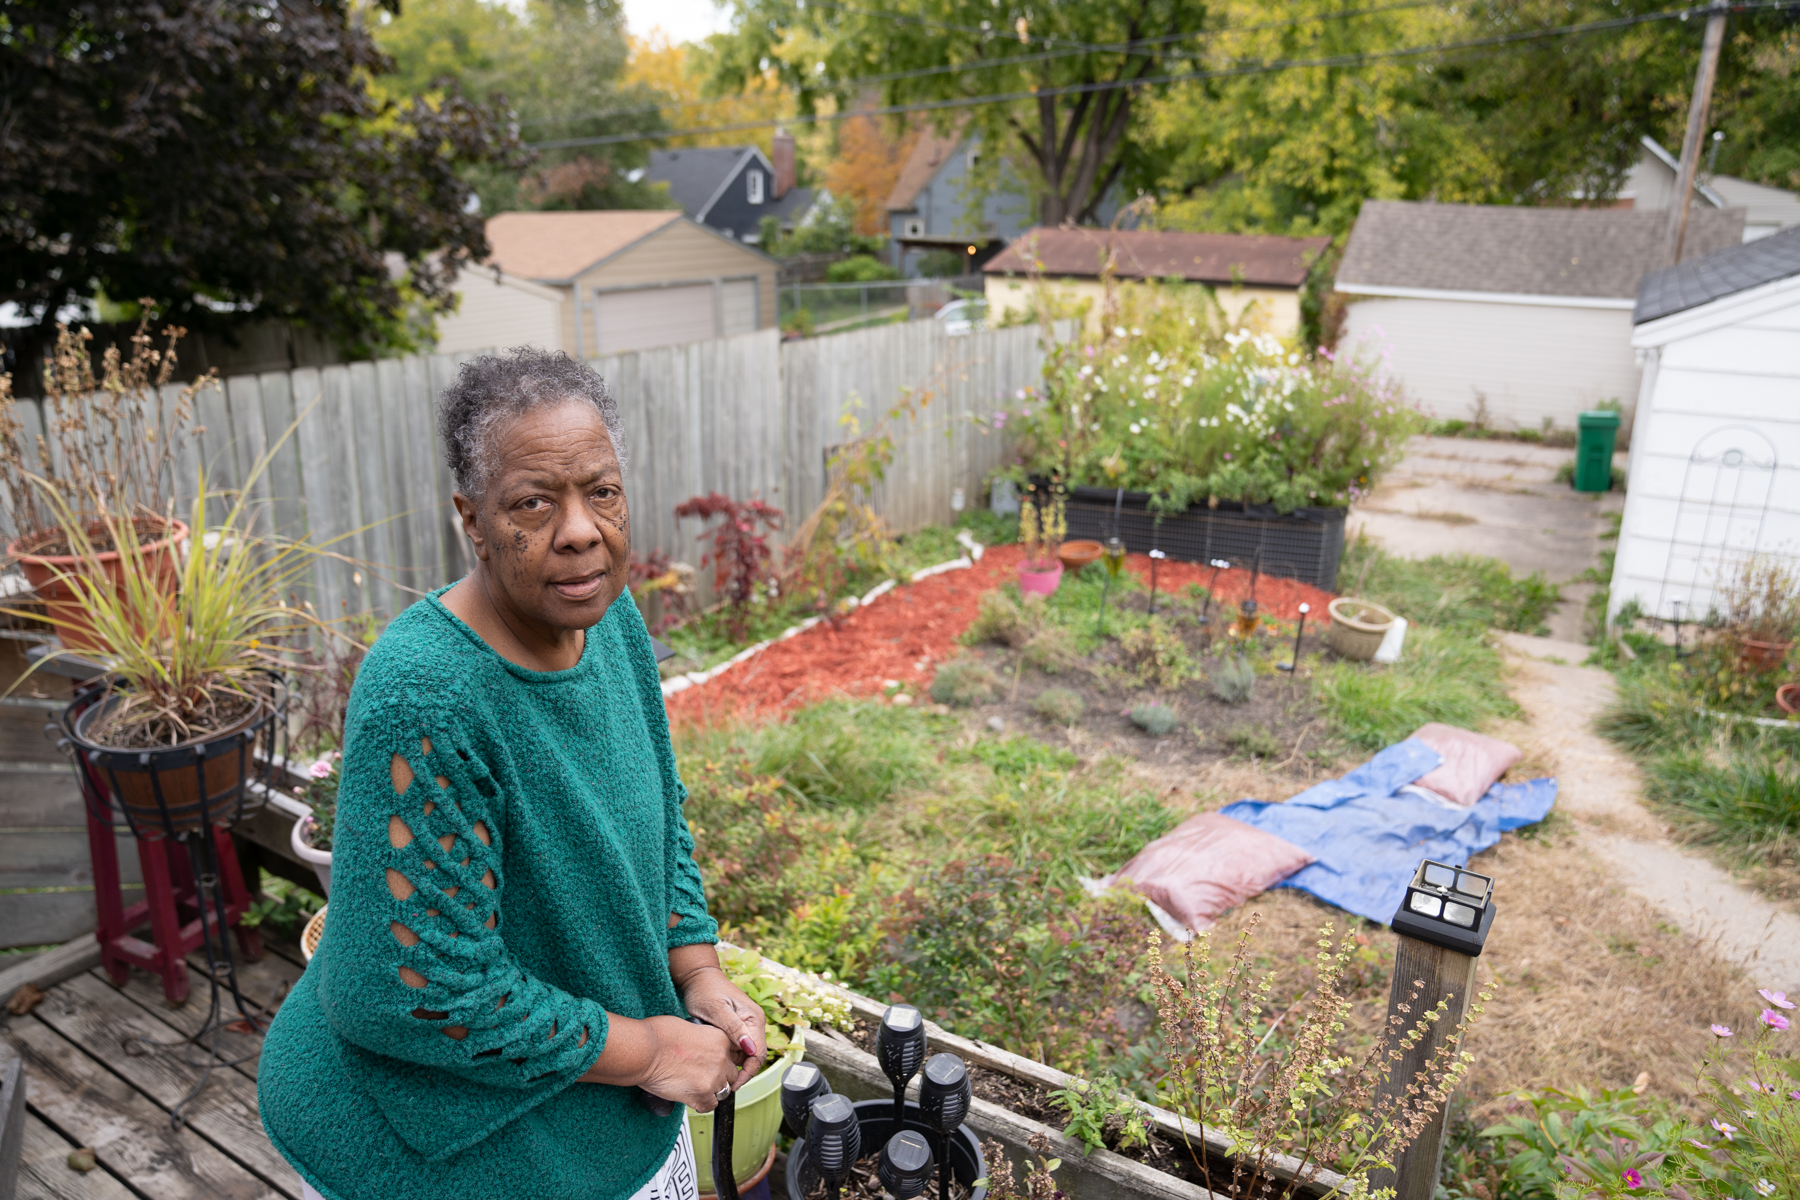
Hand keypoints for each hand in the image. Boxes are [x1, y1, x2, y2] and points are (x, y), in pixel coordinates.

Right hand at [636, 1016, 738, 1112]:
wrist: (645, 1050)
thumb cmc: (658, 1036)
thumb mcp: (689, 1028)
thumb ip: (703, 1039)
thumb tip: (700, 1047)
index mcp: (720, 1039)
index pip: (734, 1055)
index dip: (724, 1061)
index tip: (716, 1064)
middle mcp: (721, 1059)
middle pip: (731, 1075)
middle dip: (720, 1076)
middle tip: (704, 1075)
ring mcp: (712, 1079)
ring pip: (723, 1092)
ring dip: (711, 1090)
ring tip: (696, 1086)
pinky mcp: (700, 1095)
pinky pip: (709, 1106)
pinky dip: (702, 1104)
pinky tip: (692, 1098)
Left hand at [681, 969, 767, 1091]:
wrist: (697, 977)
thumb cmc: (705, 990)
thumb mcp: (717, 1010)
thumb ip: (734, 1029)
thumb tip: (750, 1049)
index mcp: (754, 1019)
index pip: (759, 1053)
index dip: (748, 1072)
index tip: (734, 1085)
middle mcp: (754, 1023)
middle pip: (754, 1056)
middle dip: (742, 1072)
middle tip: (724, 1085)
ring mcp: (746, 1025)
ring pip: (745, 1054)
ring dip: (735, 1066)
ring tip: (718, 1076)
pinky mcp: (736, 1027)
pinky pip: (737, 1047)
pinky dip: (729, 1057)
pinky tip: (716, 1063)